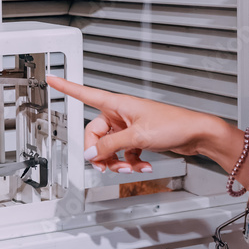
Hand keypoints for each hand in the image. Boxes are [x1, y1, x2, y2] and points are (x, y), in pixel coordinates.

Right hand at [45, 75, 227, 172]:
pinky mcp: (138, 138)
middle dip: (100, 153)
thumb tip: (91, 154)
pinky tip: (143, 167)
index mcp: (117, 104)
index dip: (67, 87)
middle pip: (96, 134)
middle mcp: (120, 114)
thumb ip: (110, 146)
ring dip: (117, 161)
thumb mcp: (137, 137)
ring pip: (110, 147)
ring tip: (129, 169)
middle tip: (106, 167)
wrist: (196, 134)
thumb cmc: (173, 125)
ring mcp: (129, 126)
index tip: (52, 79)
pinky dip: (131, 162)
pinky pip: (124, 153)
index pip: (85, 93)